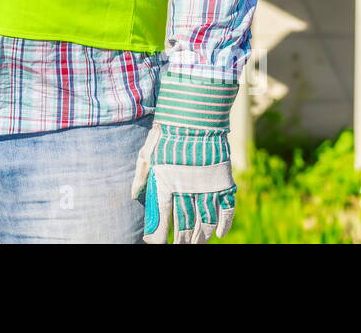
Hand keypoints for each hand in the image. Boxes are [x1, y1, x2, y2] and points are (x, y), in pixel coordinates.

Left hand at [130, 72, 239, 242]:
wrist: (195, 113)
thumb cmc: (167, 132)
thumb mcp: (147, 151)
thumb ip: (141, 175)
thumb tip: (134, 197)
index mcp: (166, 180)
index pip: (161, 216)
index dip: (157, 234)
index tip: (154, 243)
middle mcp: (187, 186)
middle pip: (185, 223)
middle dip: (181, 240)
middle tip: (178, 247)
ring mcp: (207, 184)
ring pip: (205, 220)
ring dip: (200, 236)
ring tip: (195, 244)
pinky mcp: (223, 180)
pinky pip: (226, 208)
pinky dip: (223, 224)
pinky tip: (218, 234)